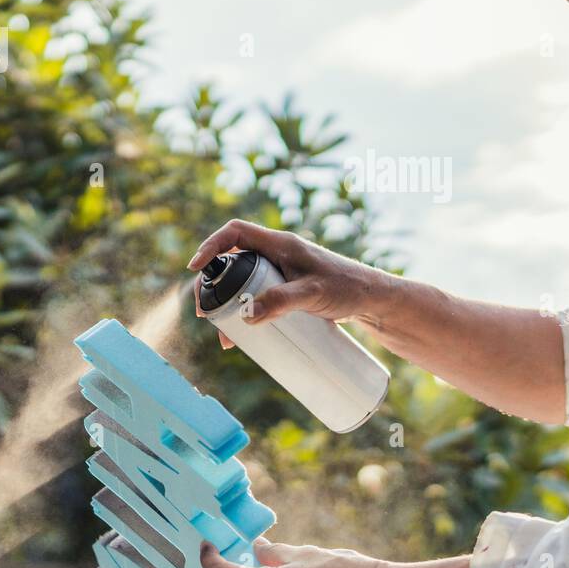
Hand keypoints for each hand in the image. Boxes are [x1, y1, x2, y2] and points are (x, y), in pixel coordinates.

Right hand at [188, 219, 394, 349]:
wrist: (372, 299)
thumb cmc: (347, 288)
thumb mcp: (313, 295)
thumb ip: (281, 302)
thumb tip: (246, 316)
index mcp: (280, 244)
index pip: (236, 232)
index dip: (212, 245)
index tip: (196, 268)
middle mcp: (277, 254)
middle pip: (233, 260)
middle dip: (213, 283)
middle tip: (203, 311)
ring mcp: (281, 271)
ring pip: (242, 280)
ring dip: (226, 301)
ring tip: (220, 331)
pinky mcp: (287, 288)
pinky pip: (255, 294)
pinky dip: (244, 311)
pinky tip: (240, 335)